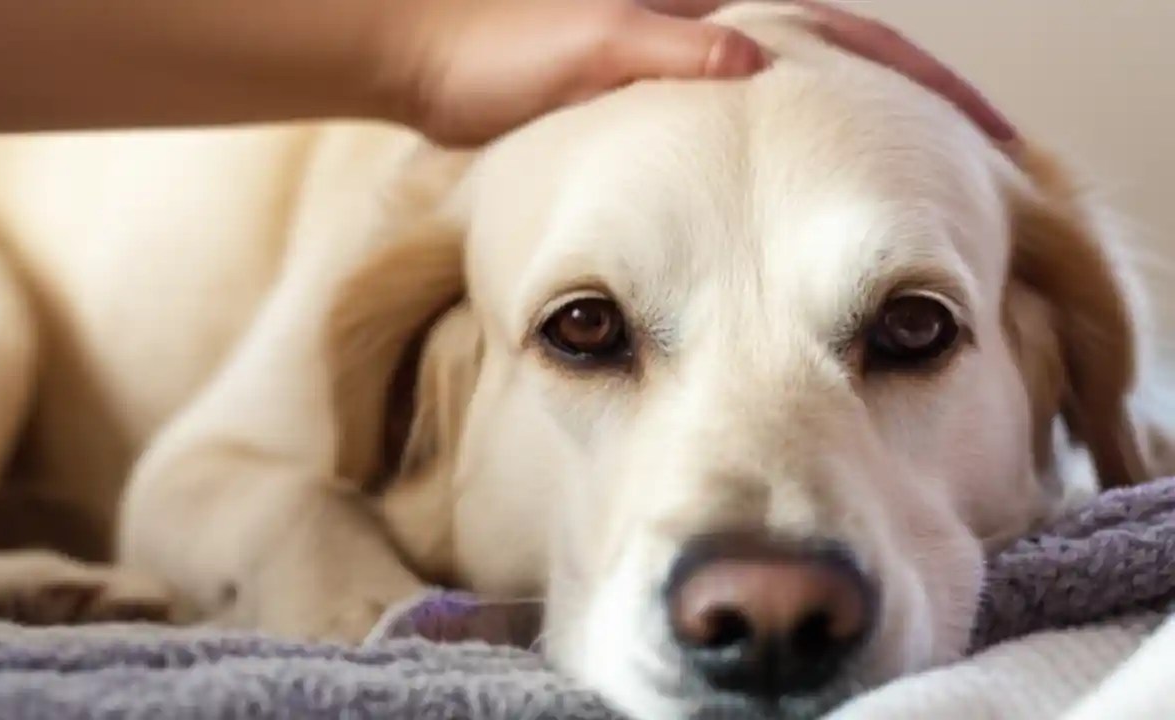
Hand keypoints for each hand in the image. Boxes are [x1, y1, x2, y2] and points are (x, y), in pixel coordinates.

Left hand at [397, 0, 1014, 149]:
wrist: (424, 51)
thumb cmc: (492, 47)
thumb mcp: (586, 47)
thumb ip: (667, 51)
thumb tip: (752, 56)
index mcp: (704, 6)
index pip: (836, 30)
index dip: (915, 77)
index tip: (980, 122)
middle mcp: (707, 23)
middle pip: (837, 57)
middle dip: (908, 103)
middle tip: (977, 158)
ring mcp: (684, 55)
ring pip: (798, 91)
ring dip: (857, 128)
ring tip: (915, 179)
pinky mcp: (655, 90)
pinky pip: (746, 120)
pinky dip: (790, 147)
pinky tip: (808, 189)